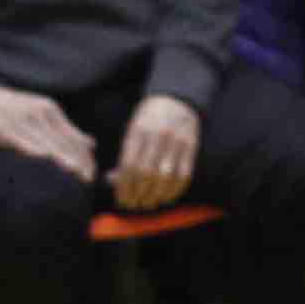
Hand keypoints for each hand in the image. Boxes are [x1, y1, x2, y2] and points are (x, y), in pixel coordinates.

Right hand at [0, 86, 97, 181]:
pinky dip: (32, 146)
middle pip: (62, 140)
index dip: (83, 155)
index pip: (72, 136)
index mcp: (50, 110)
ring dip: (60, 156)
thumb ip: (67, 130)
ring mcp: (21, 119)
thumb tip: (91, 144)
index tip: (91, 172)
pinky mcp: (4, 126)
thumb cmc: (18, 112)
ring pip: (45, 140)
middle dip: (77, 159)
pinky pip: (20, 138)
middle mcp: (38, 113)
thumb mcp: (45, 115)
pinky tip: (43, 155)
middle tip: (87, 177)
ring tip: (73, 169)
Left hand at [109, 93, 201, 211]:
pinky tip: (166, 197)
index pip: (129, 165)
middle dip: (138, 193)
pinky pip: (184, 174)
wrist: (176, 98)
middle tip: (133, 205)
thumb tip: (112, 180)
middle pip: (146, 173)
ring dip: (155, 194)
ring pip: (165, 176)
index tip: (121, 199)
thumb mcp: (132, 130)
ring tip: (148, 203)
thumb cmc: (149, 118)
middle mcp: (158, 135)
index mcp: (138, 130)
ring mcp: (177, 141)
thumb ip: (125, 154)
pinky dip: (175, 190)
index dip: (124, 186)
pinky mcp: (192, 146)